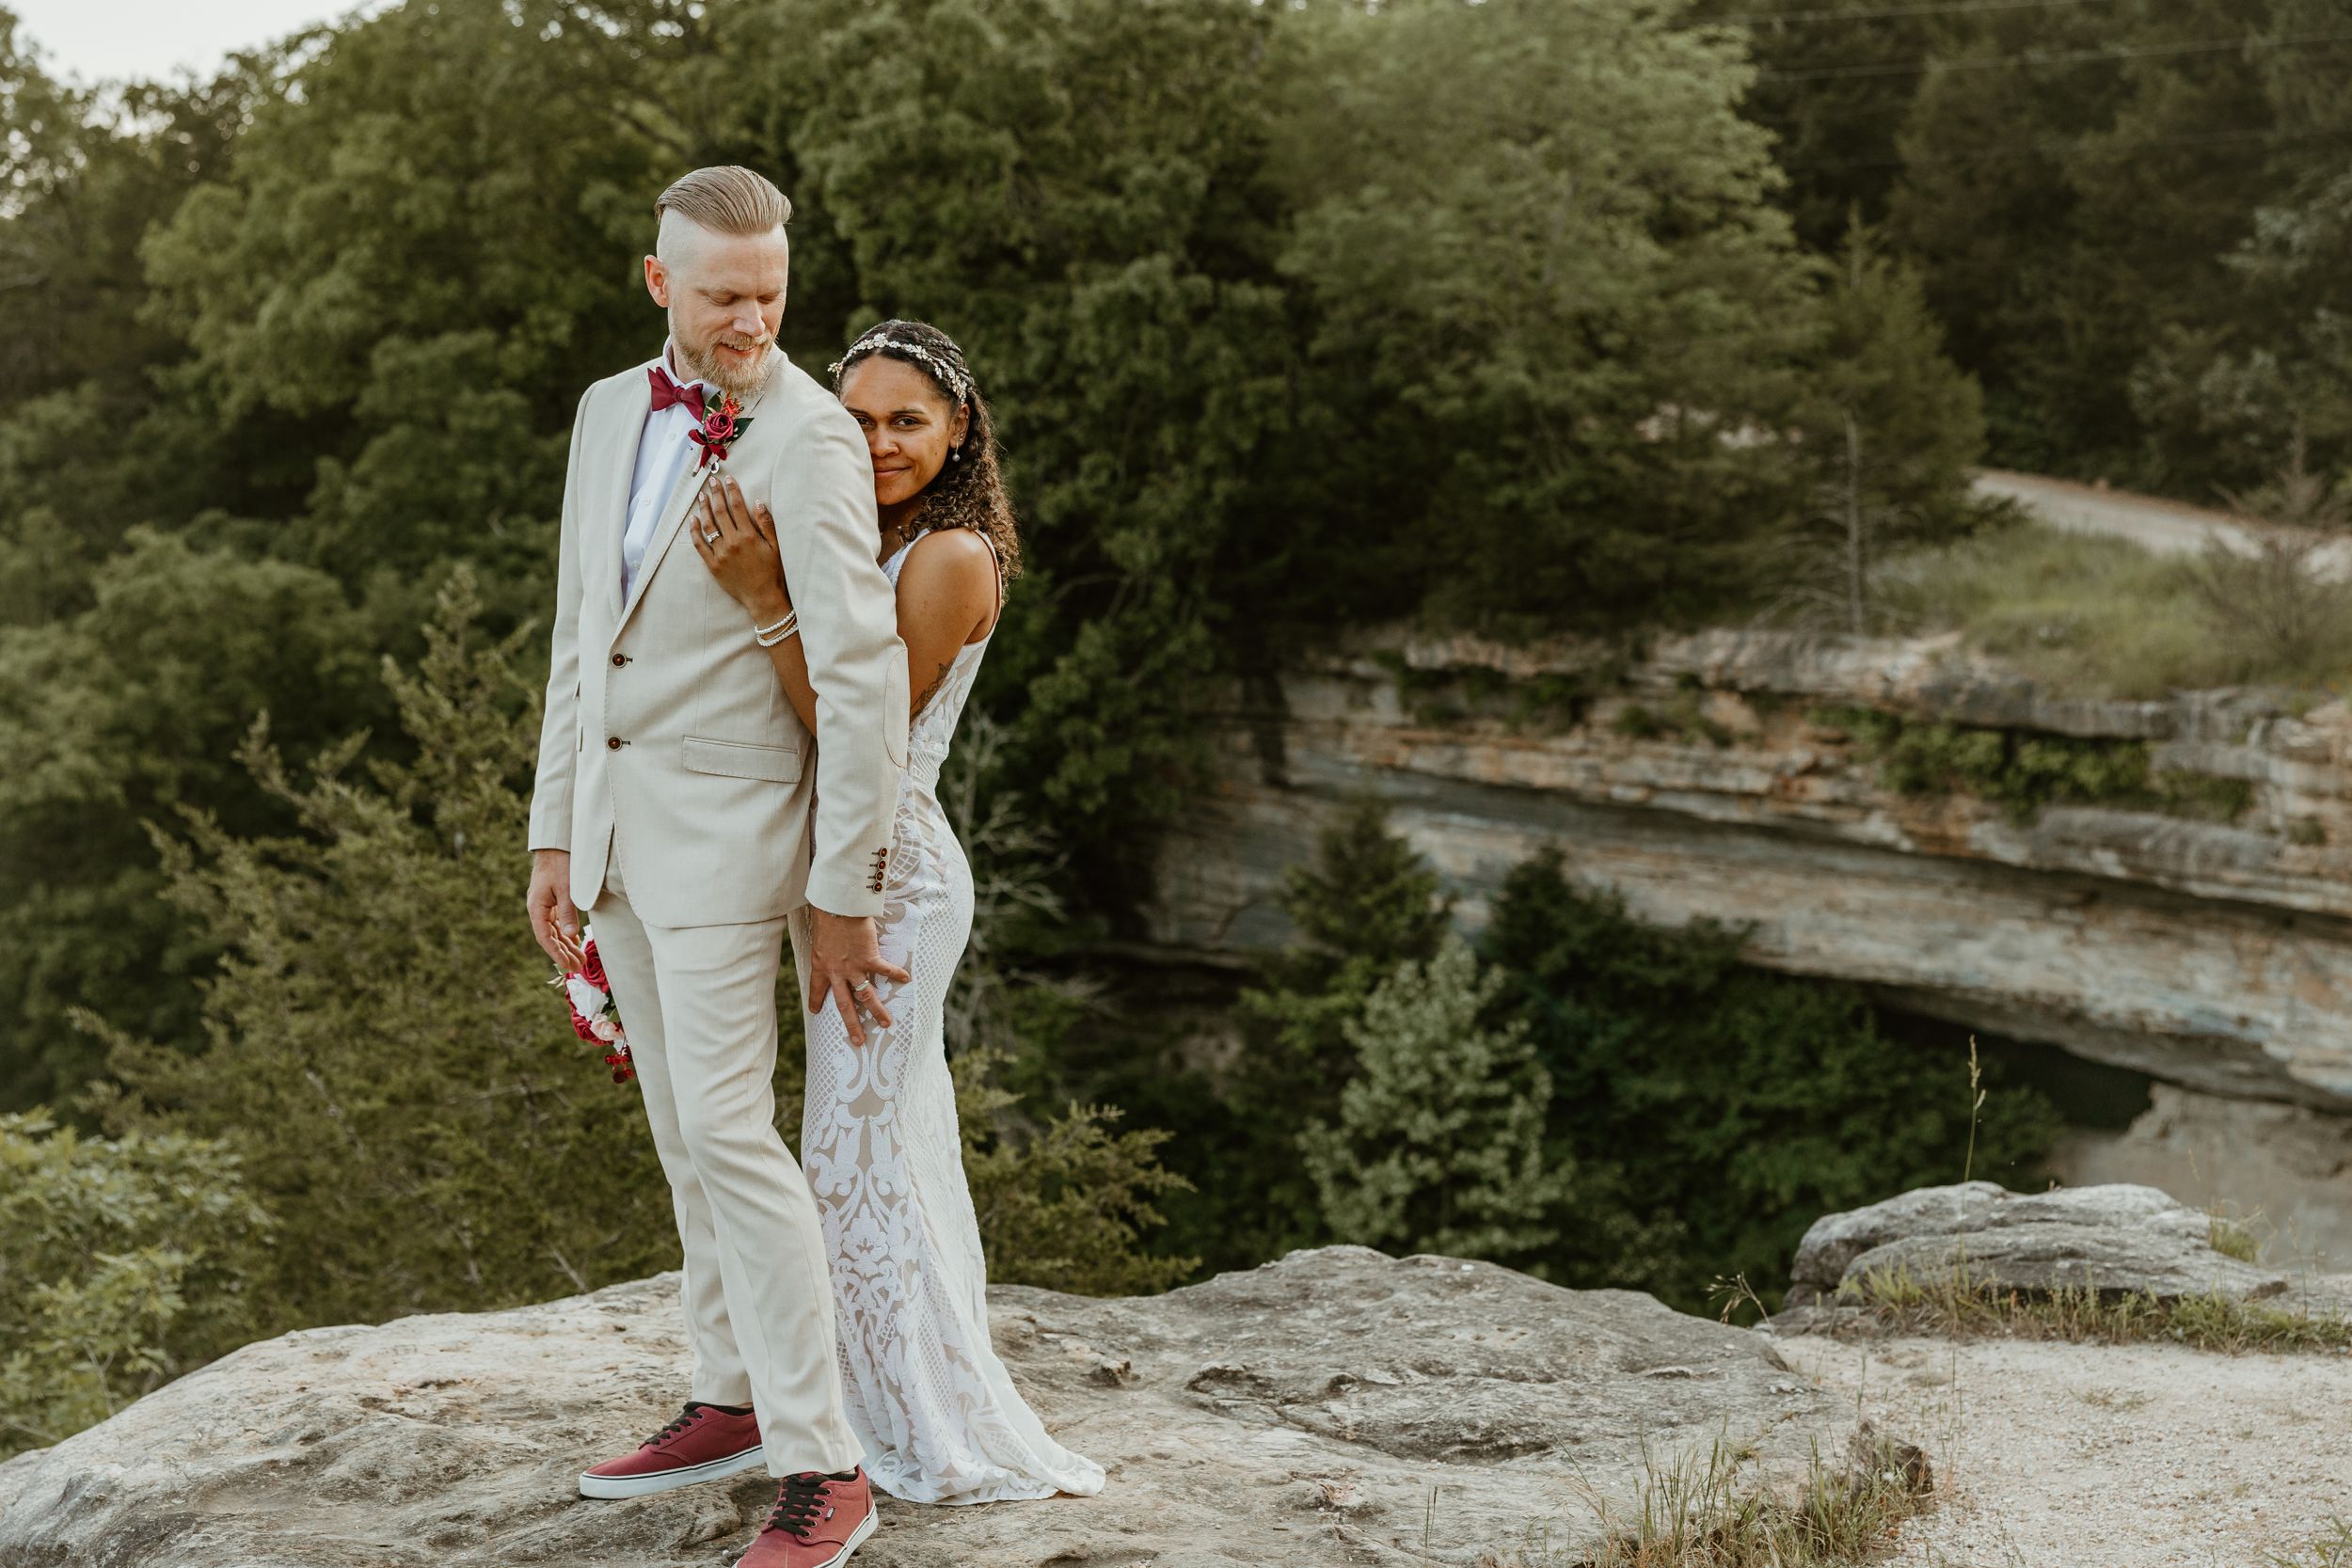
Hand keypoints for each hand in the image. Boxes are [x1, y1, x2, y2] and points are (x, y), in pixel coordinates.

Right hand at [528, 848, 582, 969]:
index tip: (566, 966)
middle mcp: (537, 909)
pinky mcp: (550, 901)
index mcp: (537, 907)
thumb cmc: (560, 865)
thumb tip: (570, 934)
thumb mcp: (566, 888)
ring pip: (554, 930)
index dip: (555, 953)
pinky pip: (556, 921)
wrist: (555, 846)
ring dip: (566, 945)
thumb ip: (568, 912)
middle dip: (563, 953)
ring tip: (579, 959)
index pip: (545, 937)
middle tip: (577, 968)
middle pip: (550, 937)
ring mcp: (543, 905)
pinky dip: (565, 932)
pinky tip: (574, 940)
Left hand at [691, 473, 791, 623]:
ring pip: (708, 526)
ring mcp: (720, 554)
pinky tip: (693, 519)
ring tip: (701, 496)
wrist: (763, 598)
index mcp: (749, 536)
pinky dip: (695, 531)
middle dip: (715, 494)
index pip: (737, 507)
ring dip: (703, 508)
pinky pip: (700, 544)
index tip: (728, 479)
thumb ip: (767, 524)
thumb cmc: (773, 573)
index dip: (732, 491)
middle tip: (711, 481)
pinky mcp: (713, 565)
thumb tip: (758, 503)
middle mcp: (732, 542)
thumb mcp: (776, 547)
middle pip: (720, 512)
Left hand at [807, 907, 910, 1046]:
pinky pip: (884, 970)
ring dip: (877, 1011)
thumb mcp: (818, 933)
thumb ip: (823, 941)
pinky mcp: (869, 958)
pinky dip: (896, 974)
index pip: (817, 989)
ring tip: (886, 1023)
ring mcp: (853, 968)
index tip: (815, 1011)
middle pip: (844, 1005)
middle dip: (852, 1024)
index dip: (816, 1000)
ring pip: (866, 996)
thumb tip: (824, 934)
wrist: (837, 907)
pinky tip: (905, 979)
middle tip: (858, 1041)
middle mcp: (836, 972)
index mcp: (820, 965)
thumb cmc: (825, 913)